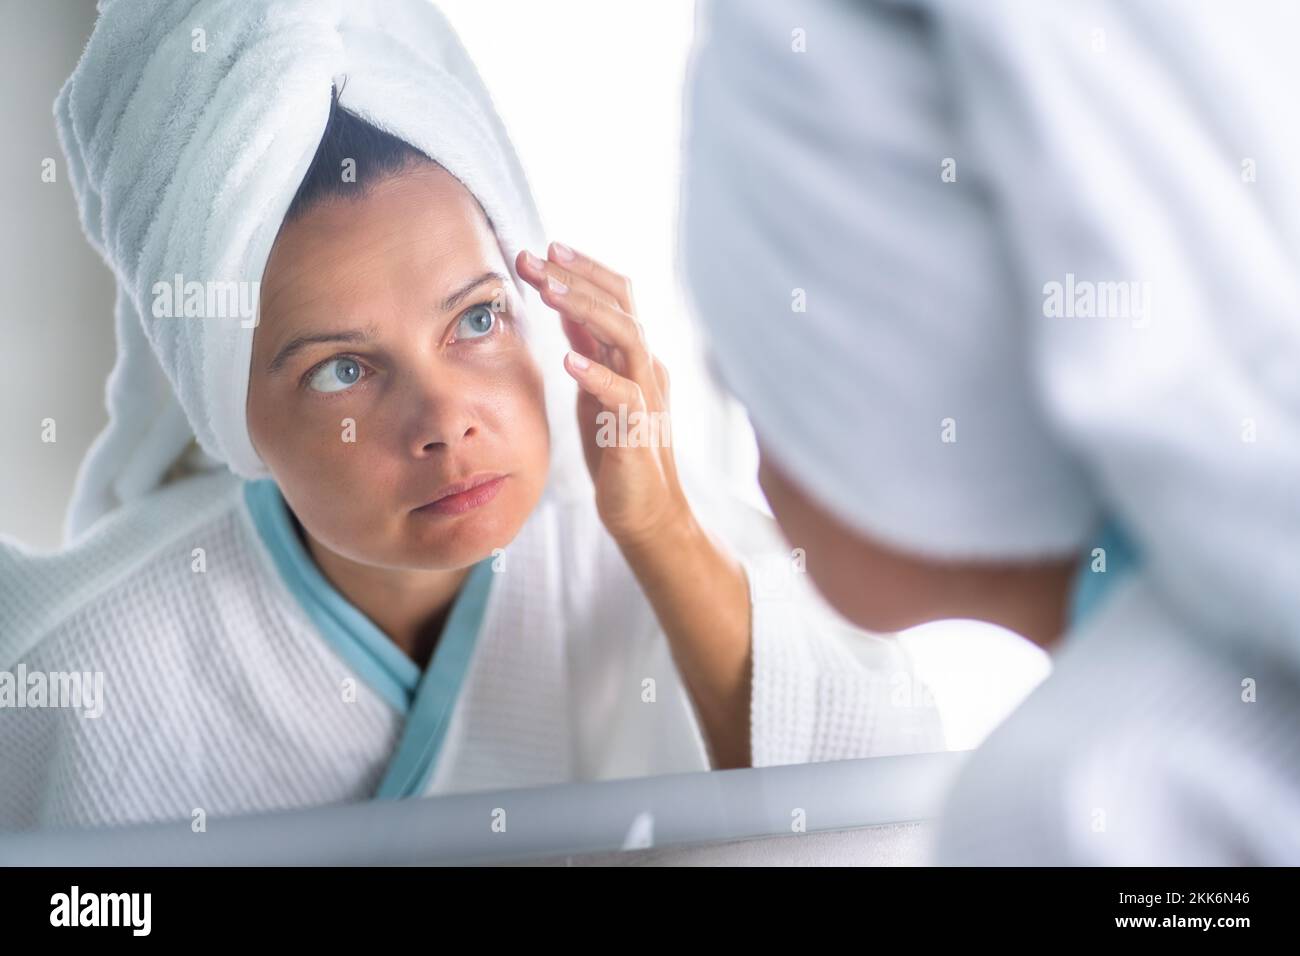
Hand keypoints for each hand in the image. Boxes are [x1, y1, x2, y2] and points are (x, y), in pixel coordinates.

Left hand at [516, 242, 687, 549]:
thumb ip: (587, 346)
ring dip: (587, 310)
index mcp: (635, 355)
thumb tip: (564, 300)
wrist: (644, 511)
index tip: (542, 251)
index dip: (582, 271)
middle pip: (623, 305)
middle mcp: (647, 368)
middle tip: (538, 256)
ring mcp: (648, 396)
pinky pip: (624, 395)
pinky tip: (569, 361)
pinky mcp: (639, 431)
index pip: (616, 297)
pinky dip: (598, 375)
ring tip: (550, 291)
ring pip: (627, 338)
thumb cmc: (617, 450)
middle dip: (579, 277)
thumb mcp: (595, 387)